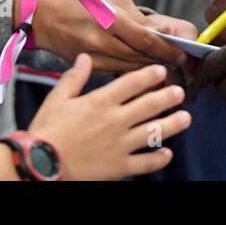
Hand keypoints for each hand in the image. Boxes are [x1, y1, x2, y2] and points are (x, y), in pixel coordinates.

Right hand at [28, 57, 190, 179]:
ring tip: (186, 118)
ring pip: (154, 132)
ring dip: (172, 125)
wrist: (39, 165)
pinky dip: (158, 159)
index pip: (131, 83)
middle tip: (180, 92)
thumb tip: (85, 57)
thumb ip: (74, 77)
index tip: (161, 70)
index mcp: (100, 102)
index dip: (149, 76)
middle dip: (168, 97)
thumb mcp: (57, 98)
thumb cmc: (46, 130)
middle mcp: (115, 120)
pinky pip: (144, 163)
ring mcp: (119, 144)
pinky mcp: (119, 167)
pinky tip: (167, 154)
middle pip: (149, 105)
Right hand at [30, 0, 195, 70]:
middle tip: (180, 63)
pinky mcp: (89, 68)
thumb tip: (160, 34)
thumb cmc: (80, 4)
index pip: (147, 41)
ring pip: (132, 68)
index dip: (168, 49)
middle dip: (163, 61)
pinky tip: (143, 70)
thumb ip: (137, 18)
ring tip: (167, 67)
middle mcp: (103, 43)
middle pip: (142, 58)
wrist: (43, 19)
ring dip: (150, 69)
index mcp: (110, 21)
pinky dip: (132, 71)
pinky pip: (118, 72)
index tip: (183, 54)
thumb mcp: (111, 1)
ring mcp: (95, 59)